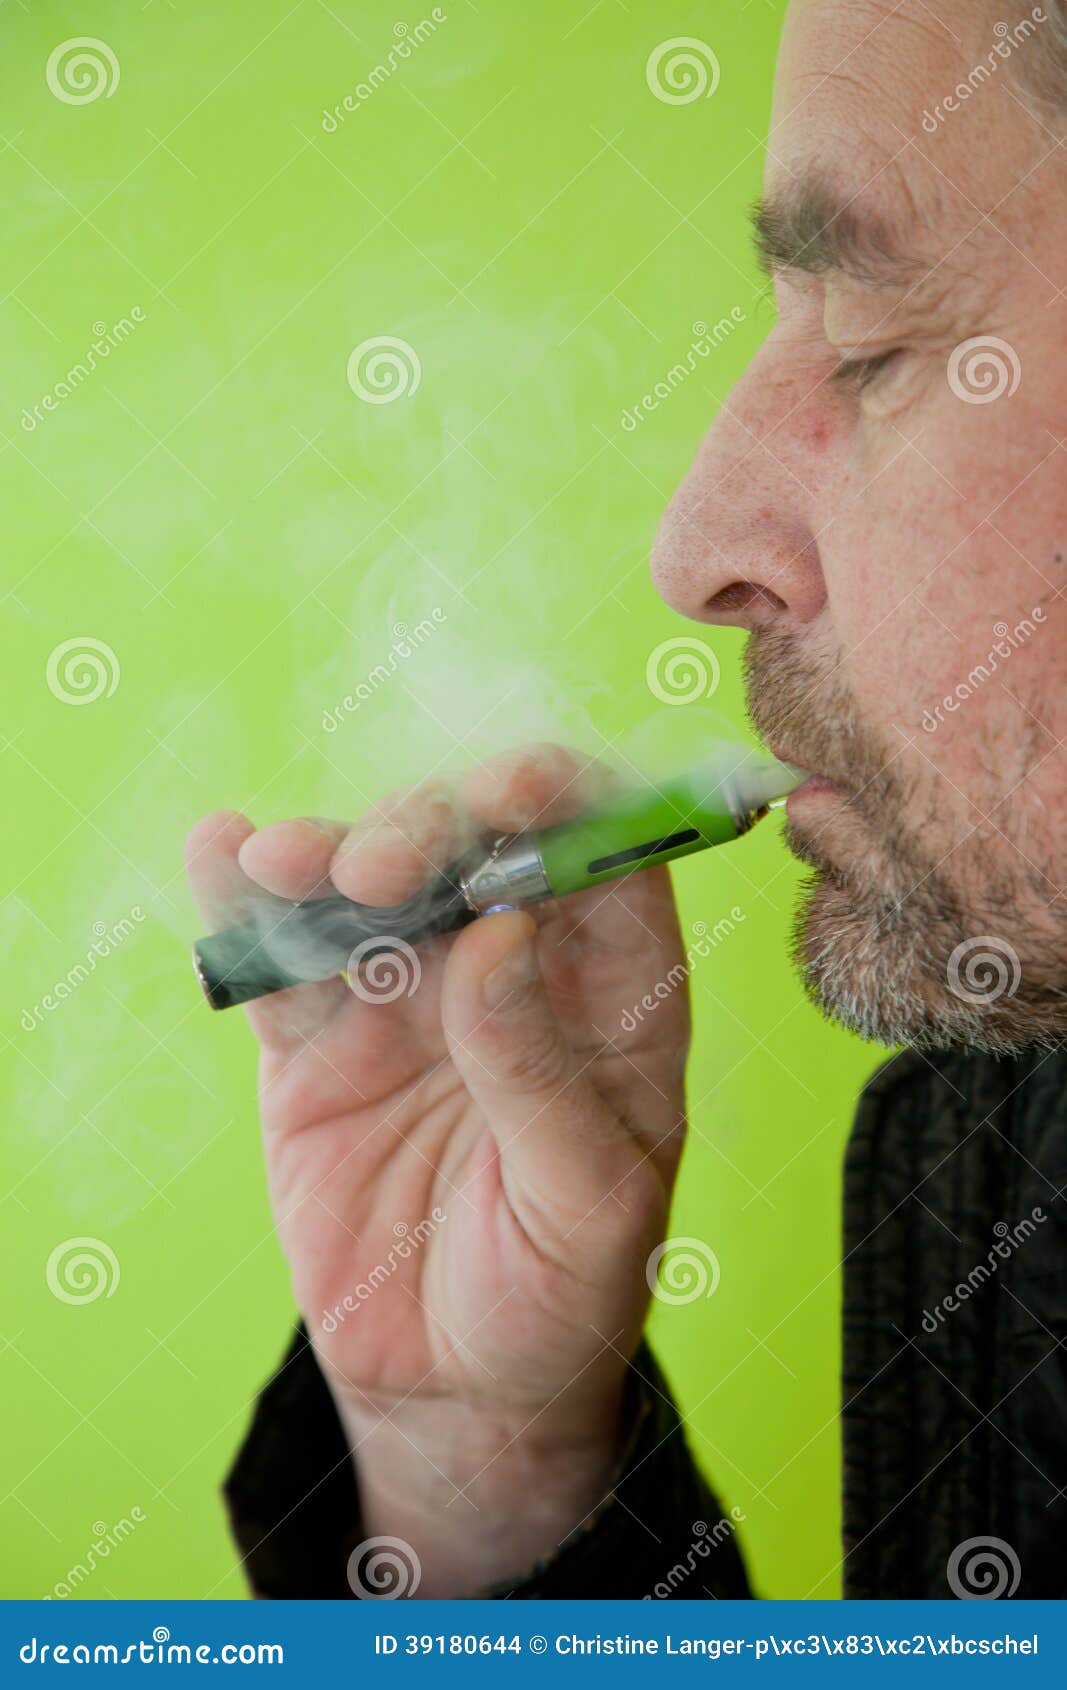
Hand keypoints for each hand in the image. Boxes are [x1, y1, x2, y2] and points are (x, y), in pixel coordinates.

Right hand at [185, 744, 690, 1593]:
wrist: (454, 1386)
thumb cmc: (560, 1294)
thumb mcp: (588, 1206)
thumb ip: (546, 1075)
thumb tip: (499, 932)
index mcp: (609, 997)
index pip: (601, 854)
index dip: (564, 800)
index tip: (513, 791)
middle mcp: (509, 973)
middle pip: (472, 849)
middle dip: (426, 830)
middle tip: (378, 870)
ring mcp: (407, 1001)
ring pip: (365, 888)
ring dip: (324, 851)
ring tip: (287, 863)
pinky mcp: (318, 1045)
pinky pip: (281, 962)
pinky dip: (245, 904)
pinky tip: (222, 853)